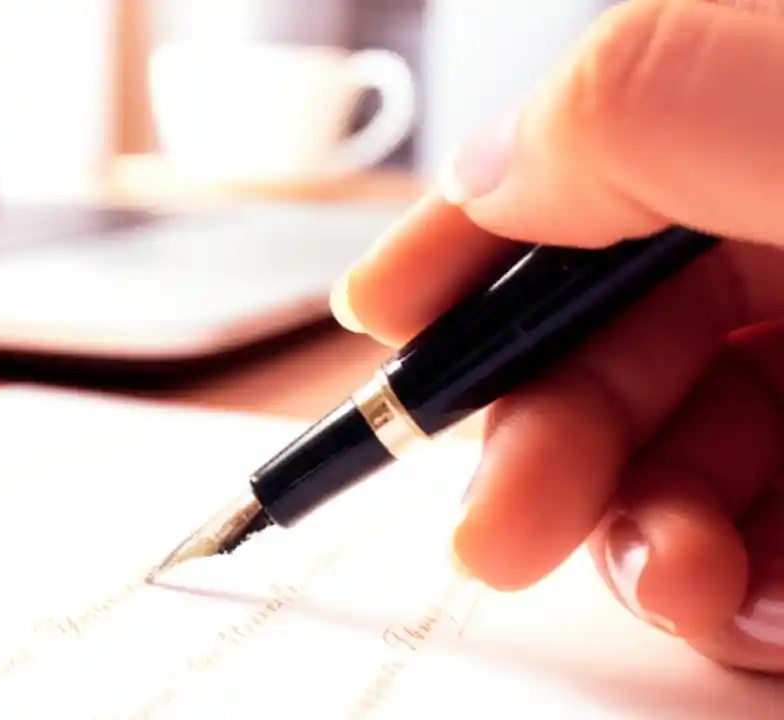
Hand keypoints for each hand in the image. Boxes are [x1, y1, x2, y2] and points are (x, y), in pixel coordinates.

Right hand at [332, 0, 783, 672]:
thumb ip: (618, 115)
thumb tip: (486, 184)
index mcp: (760, 136)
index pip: (581, 193)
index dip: (464, 254)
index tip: (380, 318)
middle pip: (615, 358)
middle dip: (537, 449)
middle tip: (496, 528)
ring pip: (685, 469)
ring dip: (638, 541)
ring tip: (669, 577)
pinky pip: (778, 551)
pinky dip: (742, 593)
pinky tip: (746, 600)